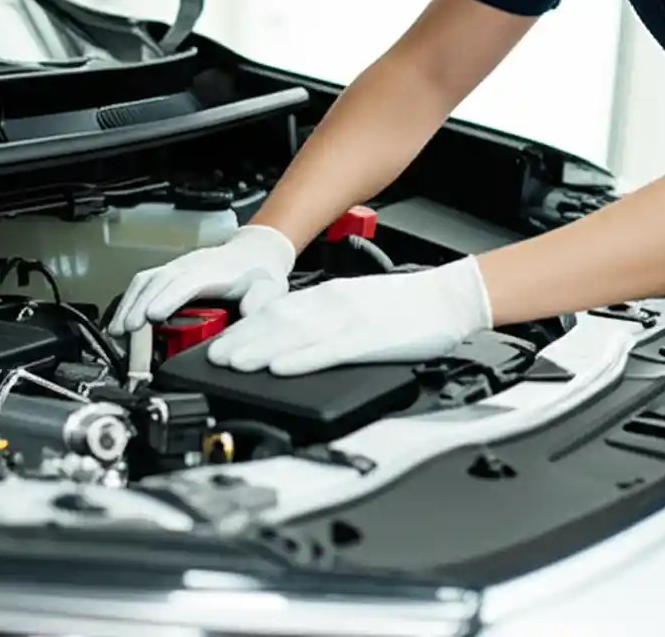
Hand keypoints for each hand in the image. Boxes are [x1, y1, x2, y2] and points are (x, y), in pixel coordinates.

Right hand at [108, 225, 296, 335]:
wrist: (257, 252)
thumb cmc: (260, 272)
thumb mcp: (269, 287)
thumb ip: (261, 301)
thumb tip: (249, 313)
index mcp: (212, 270)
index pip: (184, 282)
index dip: (167, 298)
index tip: (151, 316)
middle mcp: (189, 266)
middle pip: (156, 283)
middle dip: (138, 307)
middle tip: (126, 333)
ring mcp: (177, 267)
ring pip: (145, 282)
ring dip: (129, 305)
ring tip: (117, 331)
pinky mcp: (170, 273)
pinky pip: (144, 283)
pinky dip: (129, 300)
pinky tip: (123, 319)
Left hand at [206, 256, 491, 375]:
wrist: (450, 297)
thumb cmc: (406, 306)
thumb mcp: (355, 305)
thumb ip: (323, 321)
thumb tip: (290, 341)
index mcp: (329, 295)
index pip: (277, 311)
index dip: (244, 329)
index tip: (220, 346)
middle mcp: (333, 303)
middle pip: (277, 323)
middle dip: (242, 341)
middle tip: (214, 359)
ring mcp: (351, 321)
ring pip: (296, 335)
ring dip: (261, 349)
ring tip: (235, 364)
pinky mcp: (370, 339)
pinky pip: (329, 350)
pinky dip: (302, 359)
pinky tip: (282, 368)